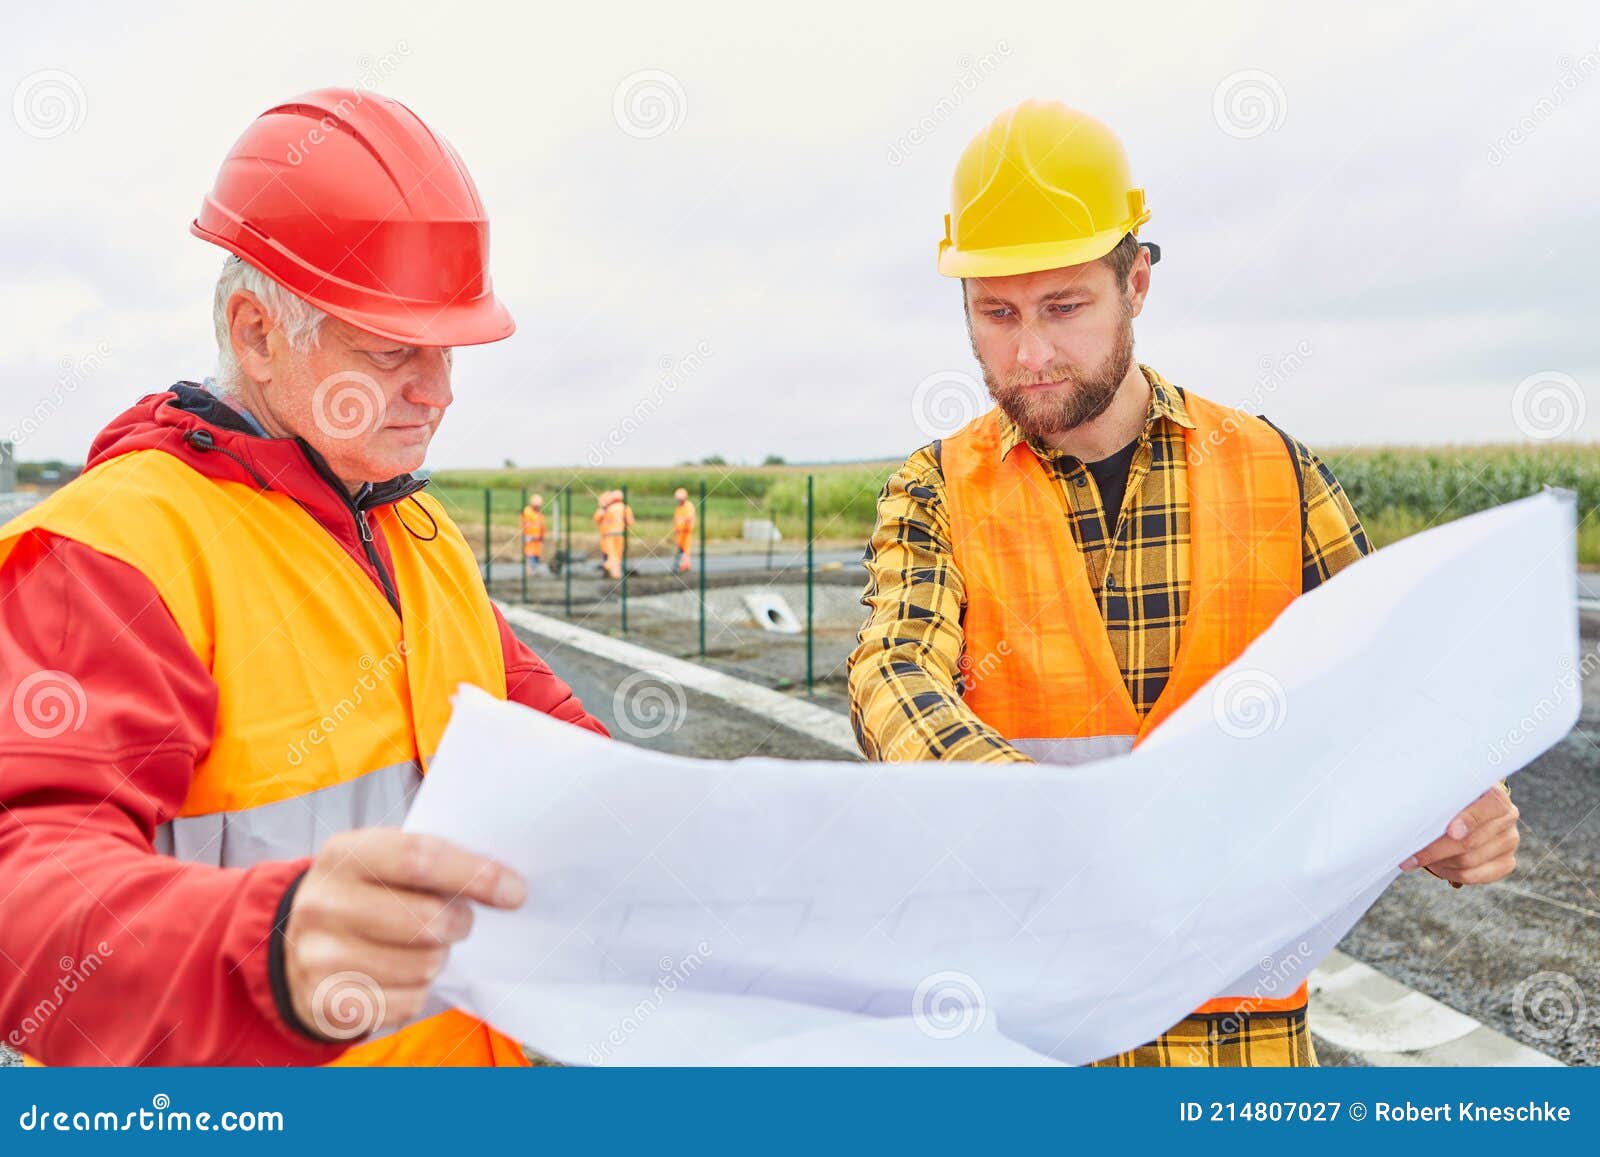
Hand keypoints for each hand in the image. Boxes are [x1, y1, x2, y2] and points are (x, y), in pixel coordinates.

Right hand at [284, 829, 524, 1040]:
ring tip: (421, 947)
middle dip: (460, 923)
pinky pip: (407, 1002)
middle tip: (461, 922)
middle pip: (427, 920)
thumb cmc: (363, 895)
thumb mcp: (380, 862)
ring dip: (437, 959)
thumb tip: (504, 884)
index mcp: (345, 854)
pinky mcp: (327, 1003)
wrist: (292, 948)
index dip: (475, 875)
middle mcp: (324, 904)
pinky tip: (398, 976)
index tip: (514, 890)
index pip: (420, 859)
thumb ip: (431, 863)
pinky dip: (417, 991)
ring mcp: (320, 956)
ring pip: (423, 966)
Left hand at [1400, 783, 1518, 886]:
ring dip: (1439, 862)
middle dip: (1436, 850)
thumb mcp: (1446, 793)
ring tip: (1418, 858)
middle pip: (1471, 841)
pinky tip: (1436, 867)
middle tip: (1410, 855)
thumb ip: (1439, 801)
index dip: (1469, 820)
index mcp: (1496, 795)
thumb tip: (1415, 819)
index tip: (1450, 831)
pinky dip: (1451, 873)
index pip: (1490, 806)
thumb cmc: (1449, 799)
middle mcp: (1508, 817)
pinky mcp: (1507, 862)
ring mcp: (1509, 840)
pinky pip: (1475, 876)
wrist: (1465, 809)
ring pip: (1469, 861)